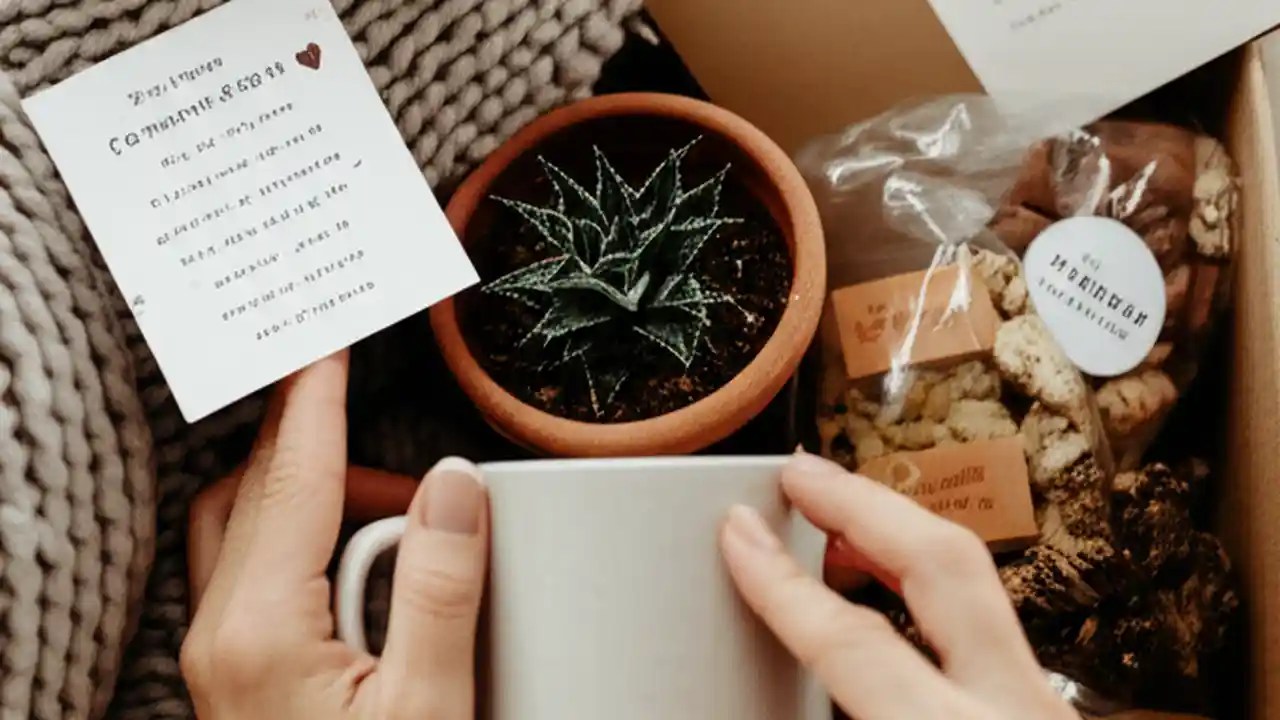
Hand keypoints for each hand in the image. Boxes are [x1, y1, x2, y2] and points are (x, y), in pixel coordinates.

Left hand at [180, 352, 489, 719]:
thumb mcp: (427, 708)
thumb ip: (439, 593)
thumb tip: (453, 485)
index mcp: (263, 631)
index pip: (295, 478)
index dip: (316, 400)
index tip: (329, 340)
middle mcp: (220, 633)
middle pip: (263, 490)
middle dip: (333, 450)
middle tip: (408, 458)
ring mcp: (216, 654)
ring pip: (247, 522)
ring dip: (319, 495)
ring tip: (406, 528)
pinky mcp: (230, 672)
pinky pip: (250, 564)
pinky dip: (303, 534)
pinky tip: (363, 565)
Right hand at [719, 452, 1077, 719]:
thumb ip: (823, 707)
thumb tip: (779, 668)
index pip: (856, 641)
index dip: (785, 583)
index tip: (738, 532)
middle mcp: (1016, 704)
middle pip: (944, 564)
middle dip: (863, 505)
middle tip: (799, 475)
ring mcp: (1043, 700)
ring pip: (976, 579)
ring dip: (897, 533)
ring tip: (831, 514)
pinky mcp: (1046, 703)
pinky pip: (984, 616)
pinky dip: (926, 581)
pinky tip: (887, 585)